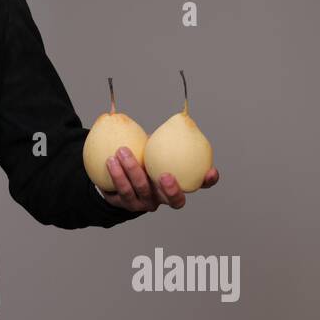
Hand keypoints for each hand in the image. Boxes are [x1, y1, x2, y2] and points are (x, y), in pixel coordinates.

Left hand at [102, 146, 217, 211]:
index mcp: (177, 183)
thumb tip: (180, 115)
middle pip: (175, 201)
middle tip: (164, 175)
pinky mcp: (126, 205)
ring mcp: (146, 204)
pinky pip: (122, 192)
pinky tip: (110, 160)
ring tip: (122, 152)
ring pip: (142, 192)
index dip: (207, 181)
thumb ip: (166, 138)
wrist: (117, 174)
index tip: (210, 170)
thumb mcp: (155, 147)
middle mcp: (164, 198)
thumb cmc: (143, 156)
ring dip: (132, 171)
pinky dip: (116, 175)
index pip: (199, 184)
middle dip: (172, 190)